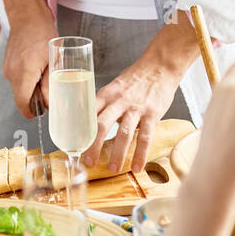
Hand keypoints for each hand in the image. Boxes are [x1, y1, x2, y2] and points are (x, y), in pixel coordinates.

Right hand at [2, 5, 58, 119]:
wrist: (27, 15)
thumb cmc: (43, 34)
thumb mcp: (53, 59)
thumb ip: (50, 83)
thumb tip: (49, 103)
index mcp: (24, 73)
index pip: (23, 105)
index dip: (34, 112)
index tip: (44, 108)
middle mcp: (11, 74)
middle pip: (22, 98)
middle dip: (36, 98)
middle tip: (50, 85)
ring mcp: (7, 69)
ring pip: (20, 88)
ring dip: (33, 86)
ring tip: (44, 70)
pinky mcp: (6, 65)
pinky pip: (18, 79)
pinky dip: (28, 78)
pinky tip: (37, 65)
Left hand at [81, 20, 198, 173]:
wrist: (160, 66)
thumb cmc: (135, 79)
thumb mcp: (115, 88)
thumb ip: (104, 105)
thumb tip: (90, 125)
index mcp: (106, 94)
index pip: (88, 114)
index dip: (80, 131)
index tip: (74, 146)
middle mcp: (119, 101)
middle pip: (102, 125)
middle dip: (93, 146)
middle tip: (88, 162)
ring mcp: (136, 108)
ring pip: (124, 133)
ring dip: (117, 154)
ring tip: (112, 169)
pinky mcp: (152, 114)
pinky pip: (145, 137)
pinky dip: (141, 154)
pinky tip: (137, 167)